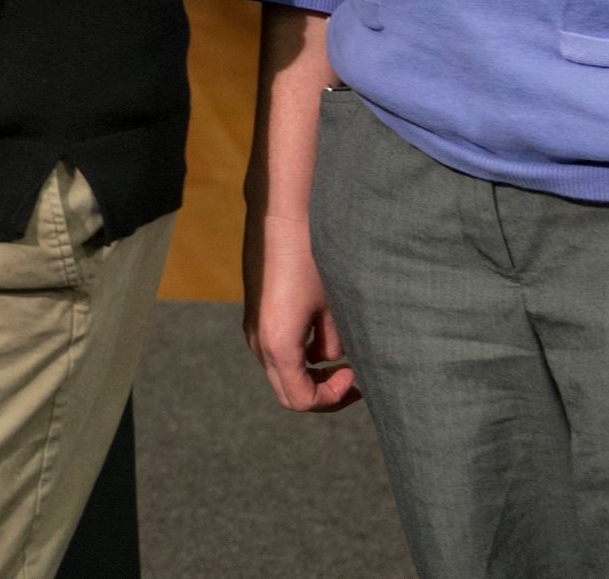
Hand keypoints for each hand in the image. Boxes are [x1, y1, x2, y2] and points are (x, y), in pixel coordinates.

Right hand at [241, 210, 357, 411]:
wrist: (280, 209)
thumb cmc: (313, 253)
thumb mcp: (337, 304)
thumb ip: (338, 342)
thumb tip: (342, 359)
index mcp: (279, 344)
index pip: (303, 400)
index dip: (334, 398)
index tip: (355, 375)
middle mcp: (259, 340)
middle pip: (288, 392)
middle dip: (322, 389)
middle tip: (351, 374)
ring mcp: (253, 325)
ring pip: (281, 369)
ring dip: (311, 369)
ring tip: (341, 346)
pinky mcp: (255, 309)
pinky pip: (276, 346)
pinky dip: (300, 350)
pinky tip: (321, 322)